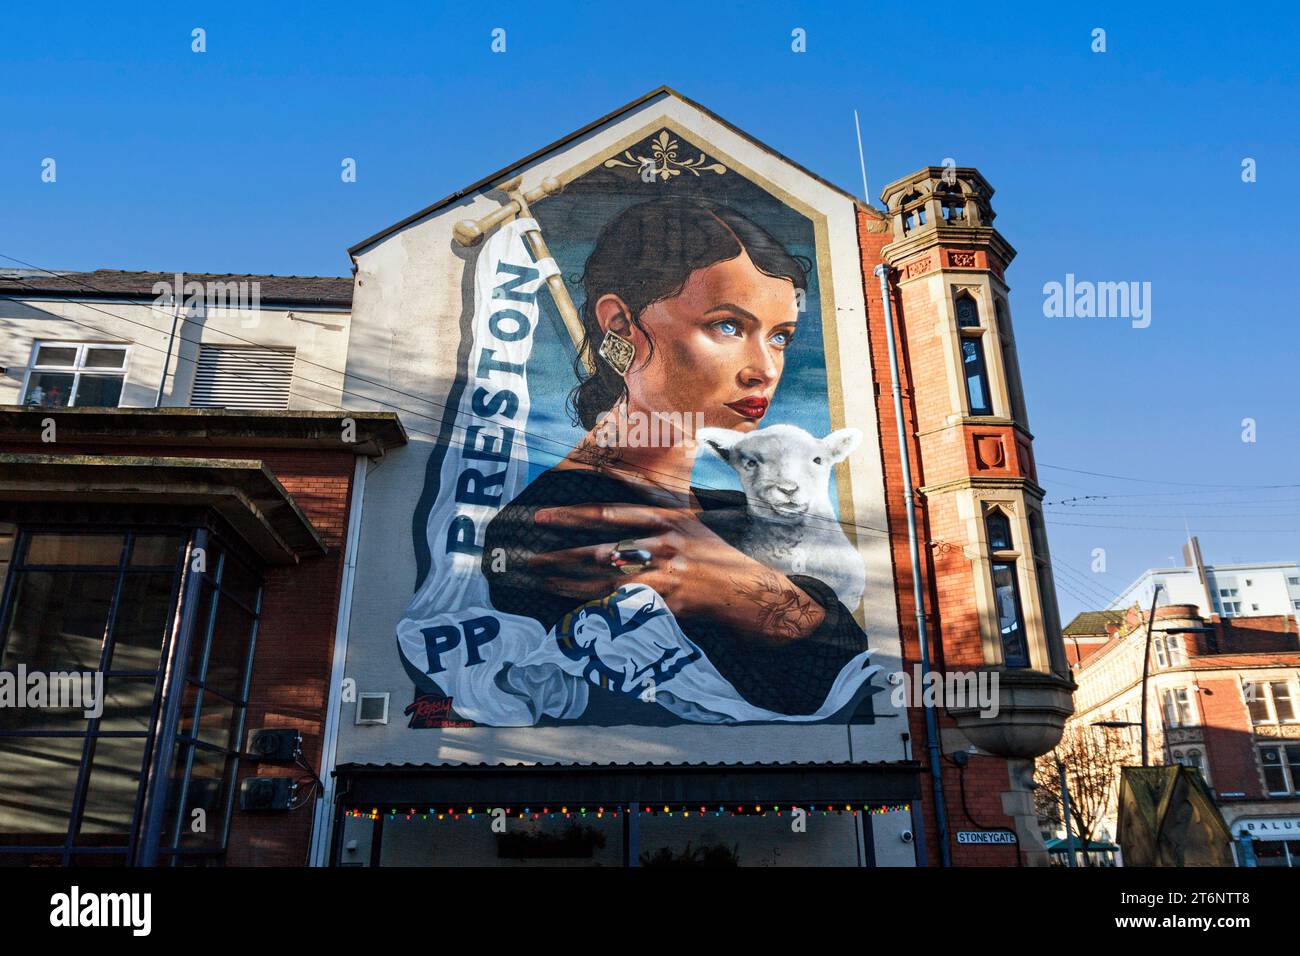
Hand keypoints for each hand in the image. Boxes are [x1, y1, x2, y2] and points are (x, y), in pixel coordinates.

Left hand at [525, 503, 824, 641]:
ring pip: (607, 581)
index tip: (542, 516)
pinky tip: (573, 606)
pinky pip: (623, 606)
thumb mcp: (688, 516)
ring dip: (571, 582)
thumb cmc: (715, 552)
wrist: (750, 590)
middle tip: (532, 558)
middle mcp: (665, 545)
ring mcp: (667, 577)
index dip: (572, 516)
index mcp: (667, 518)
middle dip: (562, 555)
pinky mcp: (669, 604)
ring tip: (544, 580)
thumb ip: (651, 494)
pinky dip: (596, 606)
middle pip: (601, 550)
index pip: (608, 514)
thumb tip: (615, 470)